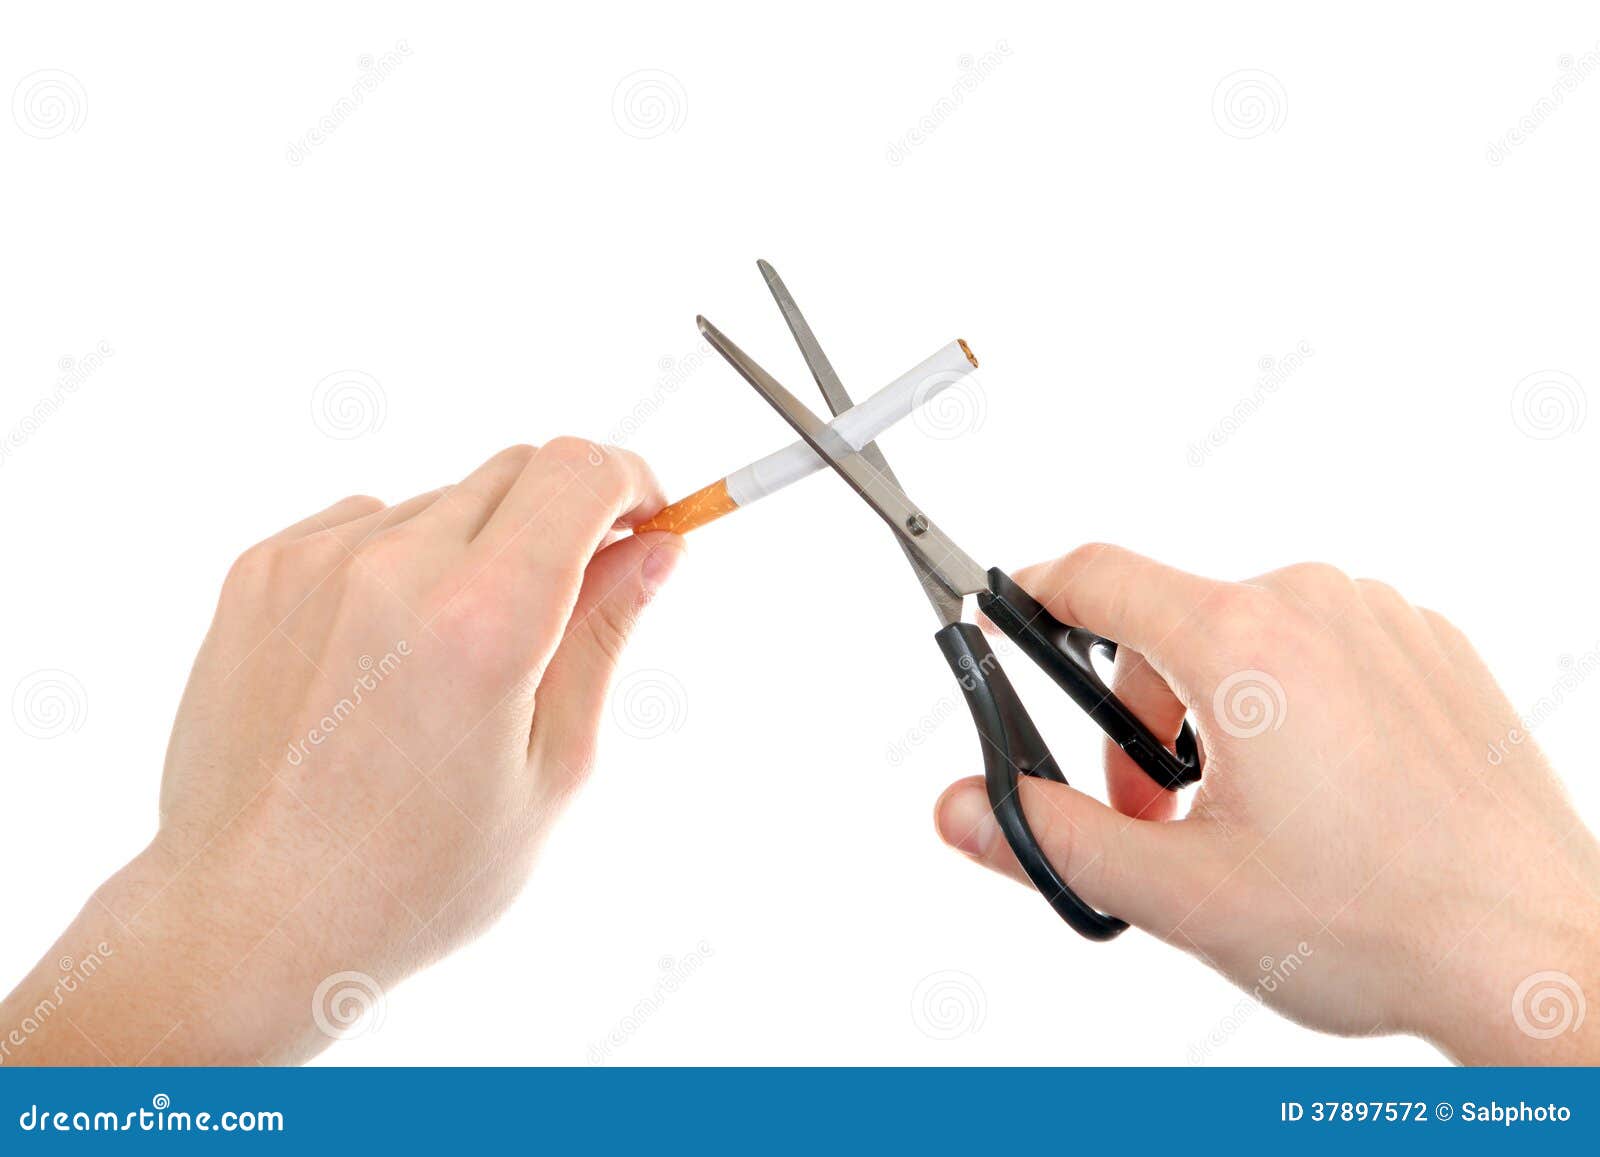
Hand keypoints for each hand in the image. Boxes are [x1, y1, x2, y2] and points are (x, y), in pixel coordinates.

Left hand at [0, 440, 681, 1064]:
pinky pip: (369, 525)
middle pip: (518, 473)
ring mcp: (317, 563)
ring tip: (453, 665)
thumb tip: (656, 549)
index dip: (632, 484)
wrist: (248, 919)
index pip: (579, 472)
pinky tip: (387, 660)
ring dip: (479, 550)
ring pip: (444, 503)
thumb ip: (603, 635)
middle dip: (565, 520)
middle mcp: (395, 569)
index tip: (646, 522)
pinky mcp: (261, 570)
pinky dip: (402, 564)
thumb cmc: (414, 876)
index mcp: (484, 622)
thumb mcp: (552, 768)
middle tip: (566, 606)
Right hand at [934, 544, 1599, 1063]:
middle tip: (1154, 818)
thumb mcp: (1180, 892)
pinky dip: (1291, 708)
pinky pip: (1321, 651)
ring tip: (1246, 819)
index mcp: (1242, 644)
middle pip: (1168, 628)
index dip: (1028, 601)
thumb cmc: (1380, 923)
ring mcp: (1382, 622)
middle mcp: (1314, 606)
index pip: (1094, 576)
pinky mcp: (1430, 650)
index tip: (1004, 630)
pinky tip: (1319, 795)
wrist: (1536, 955)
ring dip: (1214, 717)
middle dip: (1137, 721)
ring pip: (1246, 641)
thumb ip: (1051, 836)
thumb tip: (963, 809)